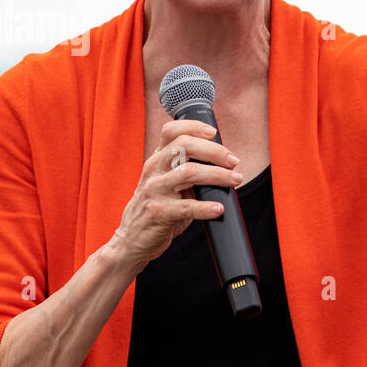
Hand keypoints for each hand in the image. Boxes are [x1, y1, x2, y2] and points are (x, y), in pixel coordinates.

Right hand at [110, 119, 242, 270]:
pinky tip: (218, 209)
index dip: (194, 127)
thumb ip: (188, 170)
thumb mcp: (168, 182)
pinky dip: (206, 208)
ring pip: (189, 172)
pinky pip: (187, 207)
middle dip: (214, 151)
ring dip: (217, 175)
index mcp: (157, 159)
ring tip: (235, 180)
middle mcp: (154, 170)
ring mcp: (154, 190)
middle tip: (233, 162)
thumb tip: (224, 163)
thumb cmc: (157, 208)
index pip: (171, 131)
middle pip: (184, 145)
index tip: (214, 132)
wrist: (131, 239)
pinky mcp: (158, 212)